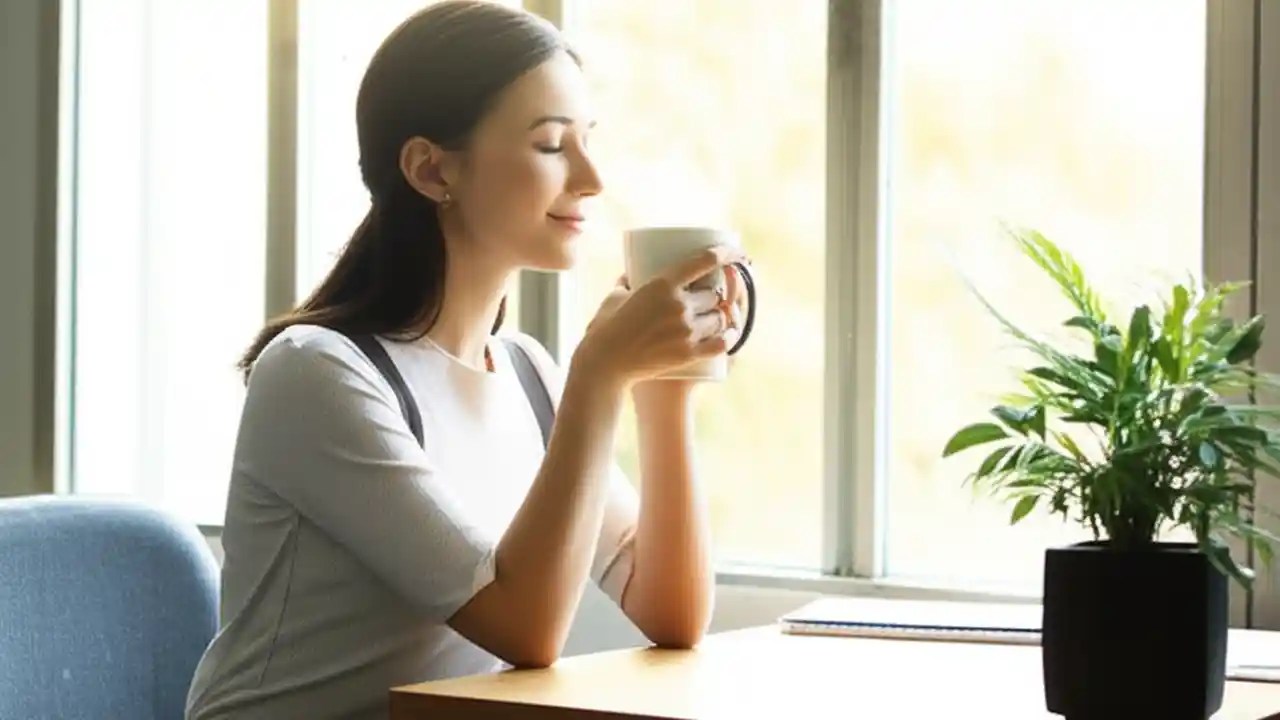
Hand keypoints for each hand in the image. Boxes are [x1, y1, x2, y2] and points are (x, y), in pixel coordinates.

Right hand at [574, 245, 745, 387]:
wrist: (604, 363)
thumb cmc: (605, 328)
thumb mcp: (616, 295)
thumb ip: (628, 282)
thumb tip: (630, 273)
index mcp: (662, 284)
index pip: (704, 261)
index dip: (726, 254)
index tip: (735, 253)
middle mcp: (678, 305)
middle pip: (714, 294)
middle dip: (714, 296)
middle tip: (708, 299)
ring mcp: (685, 331)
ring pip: (720, 318)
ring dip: (719, 317)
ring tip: (712, 318)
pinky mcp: (688, 354)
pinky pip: (721, 343)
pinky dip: (728, 337)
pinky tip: (730, 333)